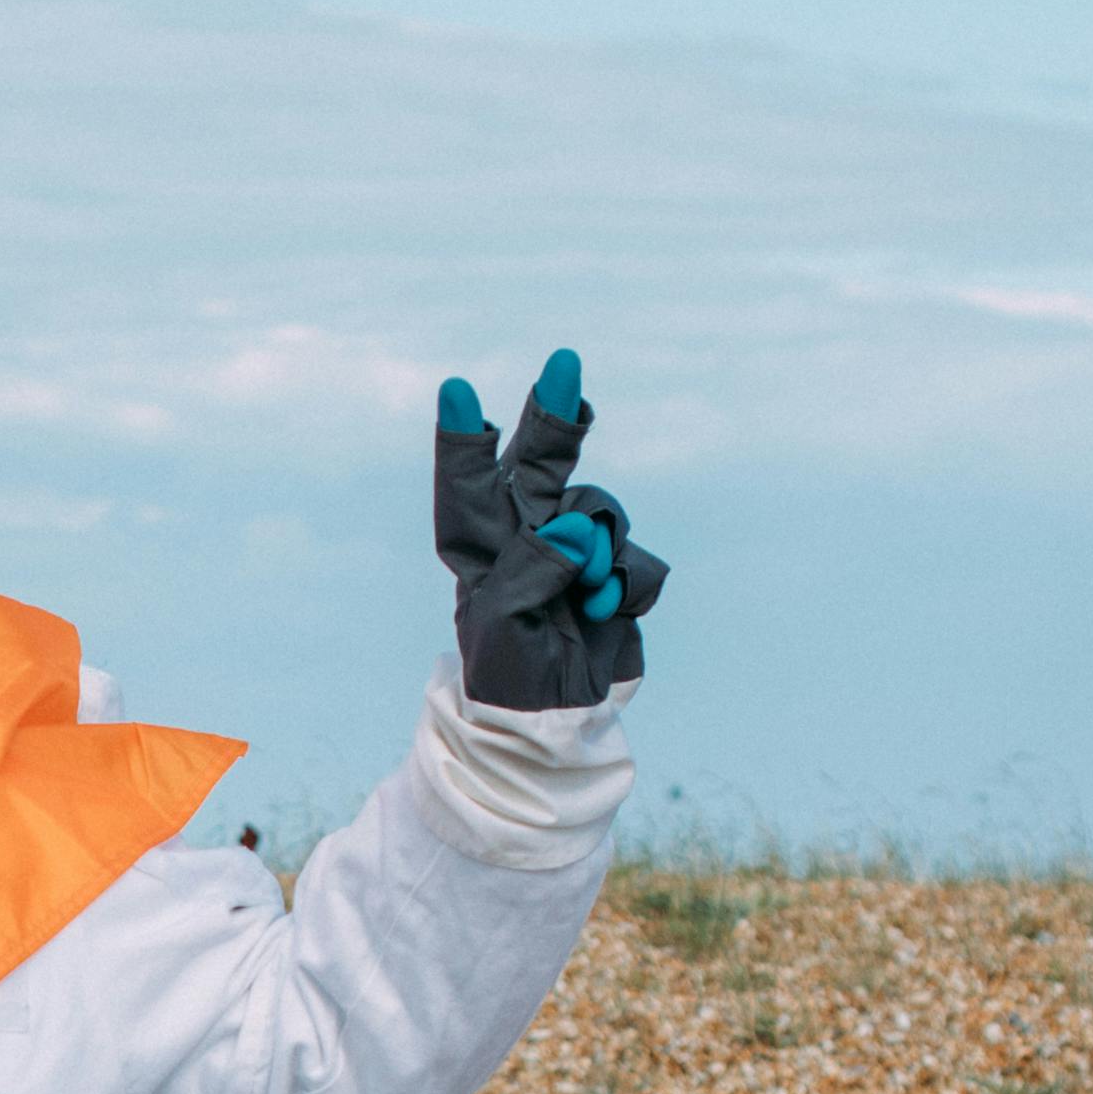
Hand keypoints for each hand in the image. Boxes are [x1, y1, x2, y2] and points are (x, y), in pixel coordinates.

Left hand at [430, 348, 666, 710]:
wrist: (558, 729)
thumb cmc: (510, 680)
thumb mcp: (504, 627)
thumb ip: (531, 568)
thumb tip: (572, 529)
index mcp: (482, 552)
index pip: (468, 490)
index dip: (463, 443)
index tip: (456, 391)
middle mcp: (527, 540)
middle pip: (540, 466)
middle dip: (552, 417)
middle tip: (562, 365)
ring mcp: (575, 556)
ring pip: (600, 516)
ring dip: (599, 557)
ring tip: (585, 603)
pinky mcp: (616, 579)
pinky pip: (636, 562)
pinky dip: (629, 588)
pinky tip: (608, 614)